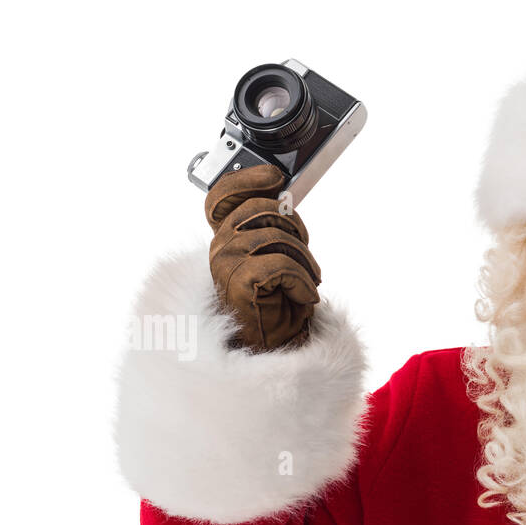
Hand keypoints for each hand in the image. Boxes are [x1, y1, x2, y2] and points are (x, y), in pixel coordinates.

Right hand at [204, 163, 321, 350]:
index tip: (275, 176)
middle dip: (295, 230)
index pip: (222, 196)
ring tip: (307, 283)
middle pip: (261, 210)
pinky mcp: (236, 282)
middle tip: (306, 261)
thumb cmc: (279, 306)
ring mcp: (223, 264)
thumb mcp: (278, 259)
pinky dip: (303, 282)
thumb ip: (273, 228)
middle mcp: (218, 248)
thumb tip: (286, 197)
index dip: (246, 179)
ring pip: (276, 237)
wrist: (275, 348)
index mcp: (226, 239)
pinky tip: (305, 297)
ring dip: (304, 263)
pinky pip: (281, 265)